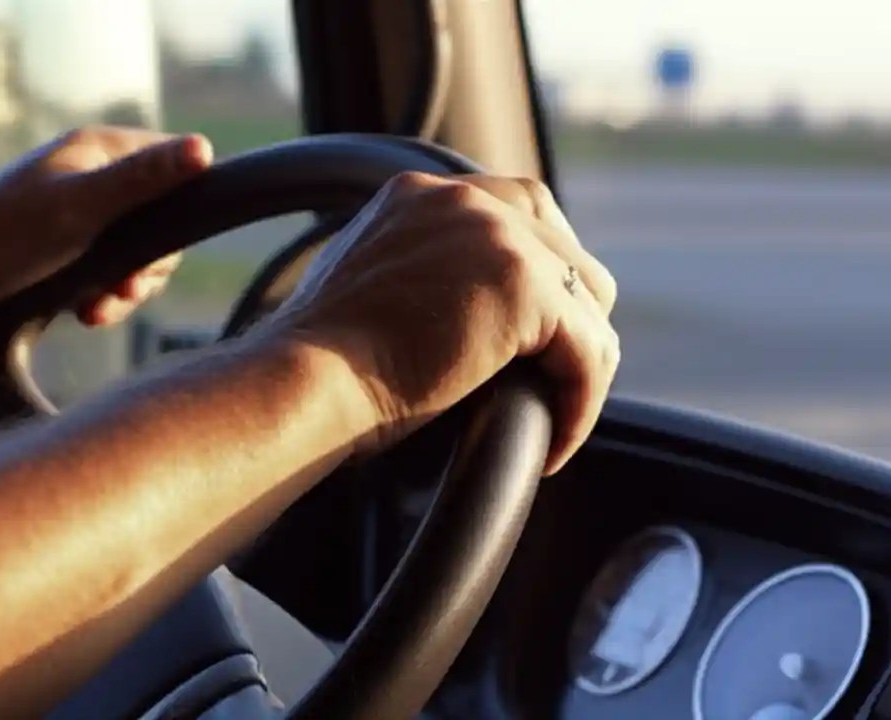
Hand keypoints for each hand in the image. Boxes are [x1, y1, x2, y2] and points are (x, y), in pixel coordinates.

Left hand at [0, 127, 211, 325]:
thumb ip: (143, 180)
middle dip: (148, 265)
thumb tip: (205, 149)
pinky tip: (85, 314)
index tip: (158, 250)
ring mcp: (79, 214)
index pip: (172, 163)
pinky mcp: (66, 250)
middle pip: (161, 219)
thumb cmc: (5, 236)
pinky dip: (104, 297)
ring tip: (97, 309)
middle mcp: (92, 175)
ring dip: (126, 288)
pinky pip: (109, 273)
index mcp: (98, 149)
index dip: (179, 208)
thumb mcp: (82, 207)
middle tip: (124, 290)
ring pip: (137, 254)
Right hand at [275, 172, 618, 474]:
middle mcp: (465, 198)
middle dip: (573, 321)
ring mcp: (498, 235)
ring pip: (590, 304)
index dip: (542, 275)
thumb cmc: (318, 365)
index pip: (520, 212)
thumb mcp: (367, 291)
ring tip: (555, 419)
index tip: (536, 337)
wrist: (301, 382)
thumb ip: (417, 276)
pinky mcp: (524, 287)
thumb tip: (459, 316)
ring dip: (580, 367)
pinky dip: (579, 405)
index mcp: (422, 193)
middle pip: (568, 251)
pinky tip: (551, 447)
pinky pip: (590, 352)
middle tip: (552, 384)